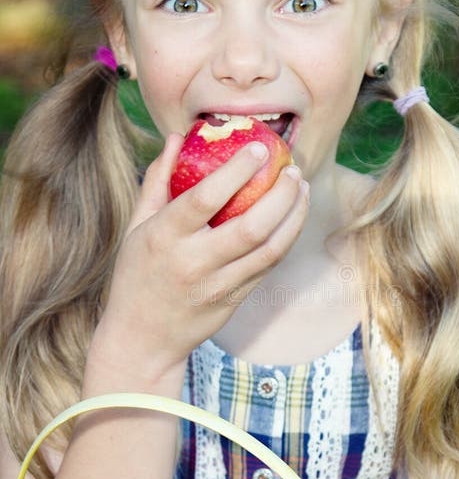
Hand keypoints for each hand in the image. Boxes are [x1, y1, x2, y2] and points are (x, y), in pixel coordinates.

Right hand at [90, 133, 308, 389]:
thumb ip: (157, 181)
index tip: (260, 148)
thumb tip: (179, 138)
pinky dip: (287, 238)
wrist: (142, 340)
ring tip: (303, 189)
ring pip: (270, 249)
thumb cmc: (137, 275)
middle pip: (251, 225)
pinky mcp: (234, 300)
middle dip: (281, 193)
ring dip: (294, 215)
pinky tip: (293, 217)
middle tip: (293, 170)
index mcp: (164, 237)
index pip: (205, 197)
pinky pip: (268, 266)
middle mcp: (193, 262)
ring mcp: (218, 285)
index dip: (237, 170)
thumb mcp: (137, 227)